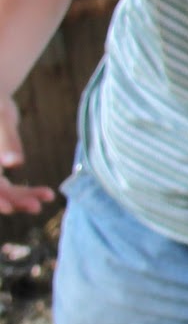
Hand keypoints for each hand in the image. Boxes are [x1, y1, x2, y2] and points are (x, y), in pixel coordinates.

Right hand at [0, 96, 52, 215]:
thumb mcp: (1, 116)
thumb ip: (7, 140)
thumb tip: (15, 164)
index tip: (8, 207)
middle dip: (11, 200)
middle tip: (35, 207)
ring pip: (1, 192)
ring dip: (22, 198)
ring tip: (46, 199)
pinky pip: (10, 187)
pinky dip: (27, 192)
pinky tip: (48, 194)